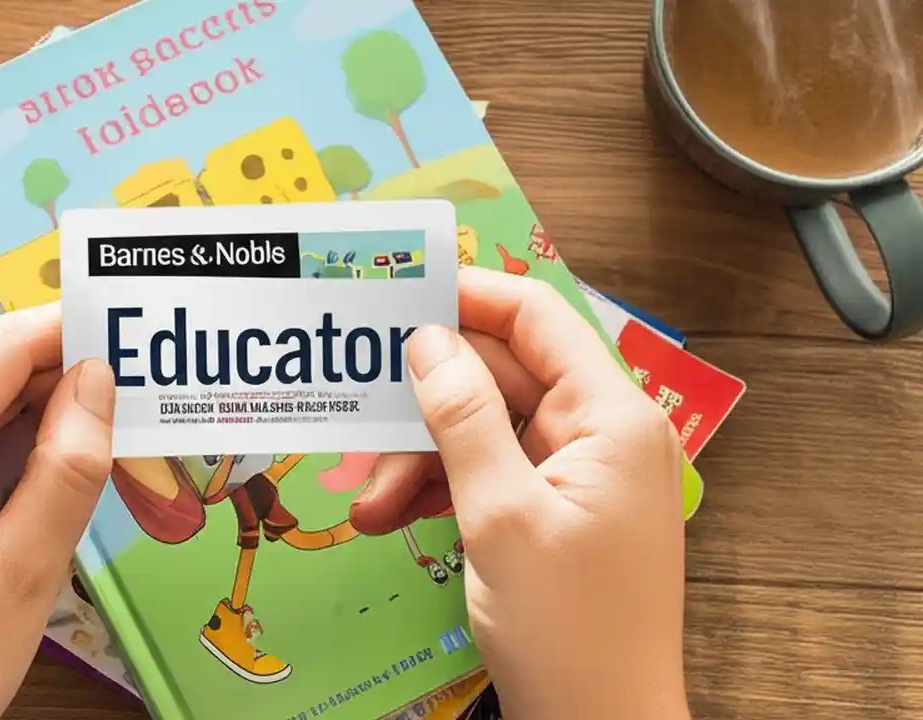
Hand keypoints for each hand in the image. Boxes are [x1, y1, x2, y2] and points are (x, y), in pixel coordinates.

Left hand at [0, 304, 116, 719]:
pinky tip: (28, 479)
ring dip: (22, 415)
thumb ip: (68, 466)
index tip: (135, 334)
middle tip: (129, 402)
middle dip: (55, 379)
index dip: (72, 331)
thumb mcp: (24, 575)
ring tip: (88, 447)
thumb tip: (98, 379)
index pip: (1, 348)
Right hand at [350, 267, 688, 719]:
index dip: (469, 296)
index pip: (539, 319)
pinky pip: (485, 474)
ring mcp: (574, 475)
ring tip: (373, 502)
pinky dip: (438, 489)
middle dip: (426, 402)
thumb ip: (463, 418)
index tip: (398, 293)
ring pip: (481, 428)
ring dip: (421, 456)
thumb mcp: (502, 516)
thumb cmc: (570, 631)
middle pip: (499, 376)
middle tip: (360, 413)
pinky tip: (392, 517)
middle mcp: (599, 434)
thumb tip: (428, 340)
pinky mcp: (549, 512)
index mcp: (613, 418)